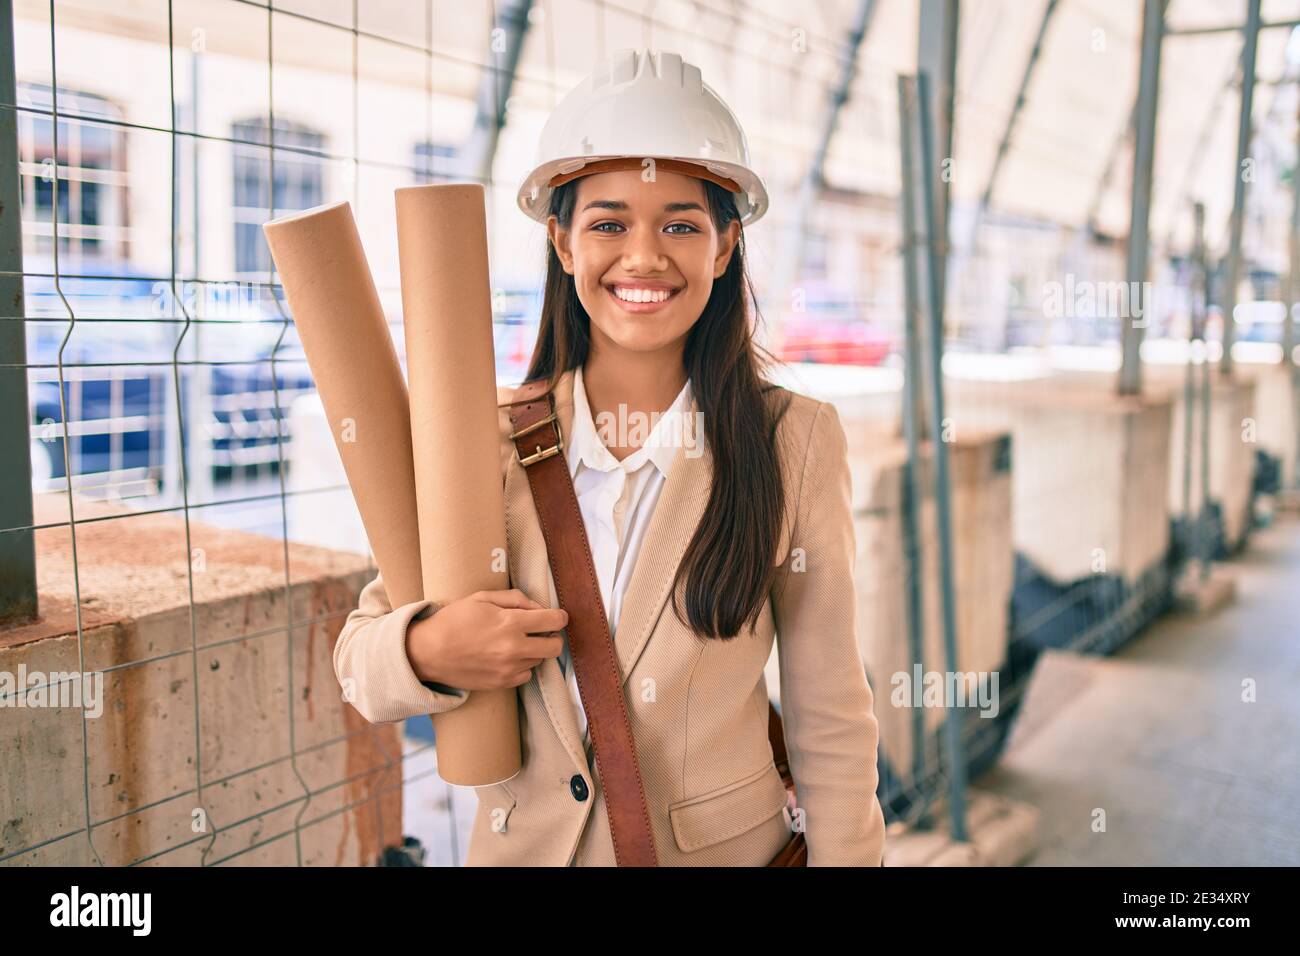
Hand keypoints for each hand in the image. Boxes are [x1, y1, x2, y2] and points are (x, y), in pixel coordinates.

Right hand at [407, 589, 566, 690]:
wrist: (427, 652)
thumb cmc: (453, 620)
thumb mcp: (482, 598)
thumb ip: (515, 598)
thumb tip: (539, 607)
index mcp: (511, 623)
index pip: (554, 621)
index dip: (559, 616)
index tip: (556, 616)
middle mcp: (514, 649)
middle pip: (555, 647)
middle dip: (553, 636)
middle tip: (541, 631)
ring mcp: (508, 669)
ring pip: (539, 660)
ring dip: (534, 650)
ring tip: (515, 642)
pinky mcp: (501, 684)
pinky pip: (525, 675)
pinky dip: (521, 666)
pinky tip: (506, 657)